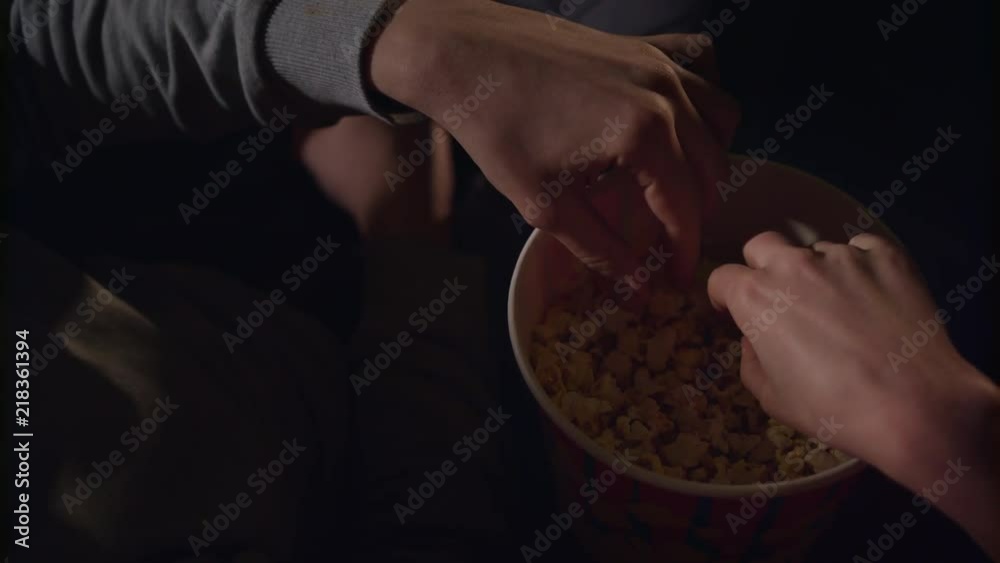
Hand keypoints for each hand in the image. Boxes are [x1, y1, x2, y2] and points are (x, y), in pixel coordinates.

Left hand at [370, 0, 738, 283]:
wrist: (464, 54)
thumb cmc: (497, 128)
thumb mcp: (546, 204)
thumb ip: (601, 250)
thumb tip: (640, 291)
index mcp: (645, 134)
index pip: (686, 207)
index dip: (684, 250)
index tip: (677, 279)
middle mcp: (666, 94)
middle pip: (710, 169)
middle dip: (696, 214)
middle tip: (668, 244)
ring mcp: (661, 63)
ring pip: (720, 122)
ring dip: (706, 164)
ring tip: (674, 192)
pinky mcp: (647, 46)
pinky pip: (703, 77)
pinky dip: (702, 109)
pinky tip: (674, 130)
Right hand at [707, 231, 998, 556]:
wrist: (914, 404)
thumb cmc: (833, 408)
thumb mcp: (771, 397)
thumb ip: (751, 359)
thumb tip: (756, 339)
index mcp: (756, 297)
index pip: (721, 277)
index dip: (723, 296)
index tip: (731, 311)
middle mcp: (793, 265)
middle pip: (762, 245)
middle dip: (762, 267)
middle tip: (780, 299)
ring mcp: (842, 255)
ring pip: (815, 250)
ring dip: (815, 272)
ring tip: (840, 308)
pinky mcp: (886, 255)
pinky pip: (861, 250)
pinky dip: (858, 268)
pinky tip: (872, 299)